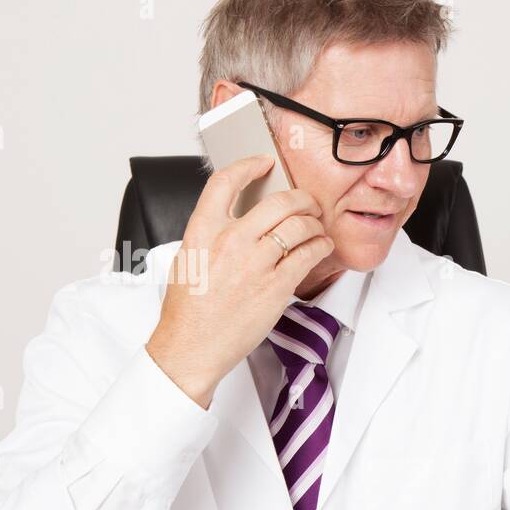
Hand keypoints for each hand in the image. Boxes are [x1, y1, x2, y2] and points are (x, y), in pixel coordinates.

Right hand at [145, 155, 334, 407]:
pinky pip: (309, 255)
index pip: (226, 181)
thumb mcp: (188, 257)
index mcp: (202, 230)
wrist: (191, 346)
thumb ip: (213, 234)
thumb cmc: (188, 309)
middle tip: (308, 202)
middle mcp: (230, 241)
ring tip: (318, 227)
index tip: (264, 163)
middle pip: (278, 201)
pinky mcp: (276, 287)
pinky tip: (321, 247)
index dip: (249, 165)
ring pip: (300, 226)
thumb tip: (240, 218)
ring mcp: (255, 264)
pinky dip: (321, 246)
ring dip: (315, 223)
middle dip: (301, 198)